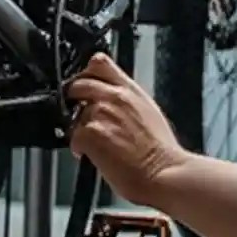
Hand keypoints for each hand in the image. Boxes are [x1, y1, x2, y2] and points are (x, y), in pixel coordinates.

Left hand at [66, 54, 187, 206]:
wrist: (163, 173)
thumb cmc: (160, 151)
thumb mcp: (148, 112)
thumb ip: (127, 100)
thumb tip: (113, 100)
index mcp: (130, 90)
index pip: (99, 63)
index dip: (86, 74)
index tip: (85, 85)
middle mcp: (114, 97)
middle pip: (78, 84)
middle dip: (74, 101)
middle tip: (80, 117)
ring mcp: (100, 113)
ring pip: (74, 116)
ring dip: (80, 129)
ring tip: (97, 144)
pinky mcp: (90, 134)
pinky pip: (73, 138)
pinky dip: (79, 149)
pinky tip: (93, 156)